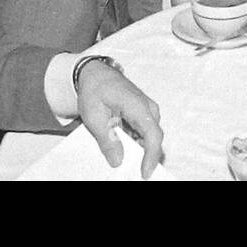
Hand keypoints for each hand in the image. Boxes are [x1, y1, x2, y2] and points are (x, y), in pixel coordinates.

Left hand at [75, 61, 163, 178]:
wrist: (95, 74)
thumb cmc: (95, 90)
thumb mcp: (93, 116)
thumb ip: (107, 140)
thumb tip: (117, 160)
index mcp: (137, 105)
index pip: (152, 134)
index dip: (151, 156)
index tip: (144, 173)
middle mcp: (147, 108)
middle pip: (153, 138)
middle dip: (144, 157)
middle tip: (131, 173)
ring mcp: (147, 110)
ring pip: (149, 137)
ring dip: (138, 150)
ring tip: (123, 162)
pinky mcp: (143, 114)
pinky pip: (144, 133)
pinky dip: (135, 143)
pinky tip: (123, 149)